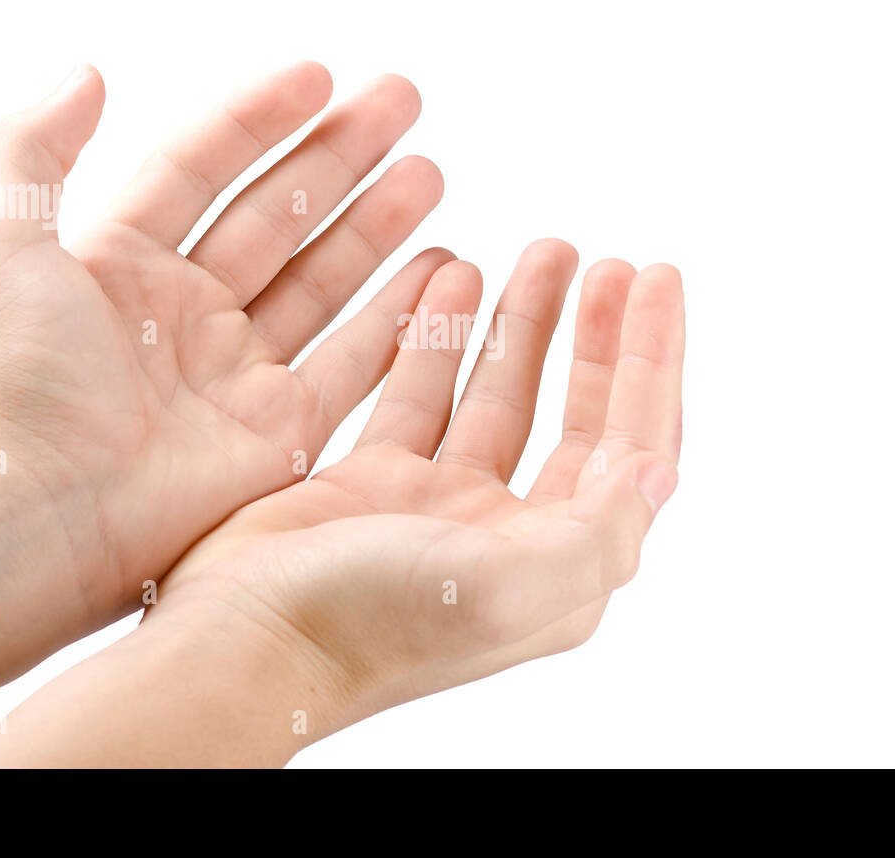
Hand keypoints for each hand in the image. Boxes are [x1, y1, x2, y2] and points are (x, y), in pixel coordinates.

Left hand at [0, 62, 446, 618]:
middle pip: (280, 214)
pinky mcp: (284, 432)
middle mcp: (188, 312)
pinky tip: (444, 269)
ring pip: (326, 279)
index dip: (260, 117)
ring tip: (430, 170)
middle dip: (343, 154)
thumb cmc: (21, 384)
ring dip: (379, 224)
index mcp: (124, 262)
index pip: (203, 167)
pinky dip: (401, 318)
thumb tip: (86, 71)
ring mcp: (241, 372)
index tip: (321, 74)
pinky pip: (356, 361)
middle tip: (404, 98)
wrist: (52, 514)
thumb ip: (30, 148)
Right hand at [0, 241, 684, 765]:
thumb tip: (659, 469)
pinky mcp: (376, 483)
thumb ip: (596, 533)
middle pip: (577, 418)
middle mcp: (509, 536)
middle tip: (611, 260)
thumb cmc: (366, 629)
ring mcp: (440, 506)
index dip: (652, 361)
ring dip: (526, 324)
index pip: (631, 447)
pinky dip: (438, 336)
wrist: (236, 644)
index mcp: (557, 566)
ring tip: (547, 249)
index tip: (658, 278)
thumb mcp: (506, 589)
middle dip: (599, 337)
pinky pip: (422, 393)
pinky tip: (452, 276)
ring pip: (500, 394)